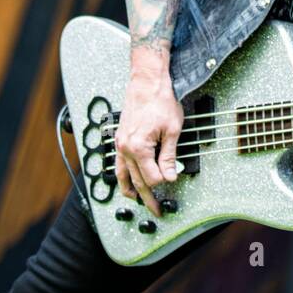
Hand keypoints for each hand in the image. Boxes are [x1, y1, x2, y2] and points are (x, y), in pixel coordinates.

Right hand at [114, 63, 183, 216]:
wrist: (147, 82)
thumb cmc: (161, 101)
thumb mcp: (173, 130)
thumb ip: (169, 156)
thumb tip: (170, 176)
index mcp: (138, 148)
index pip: (152, 177)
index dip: (165, 180)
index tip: (174, 180)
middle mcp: (125, 148)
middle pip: (137, 180)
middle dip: (148, 197)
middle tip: (157, 210)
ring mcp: (120, 144)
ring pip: (123, 176)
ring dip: (131, 191)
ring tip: (139, 203)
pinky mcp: (120, 139)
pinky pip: (118, 164)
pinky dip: (122, 176)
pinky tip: (127, 182)